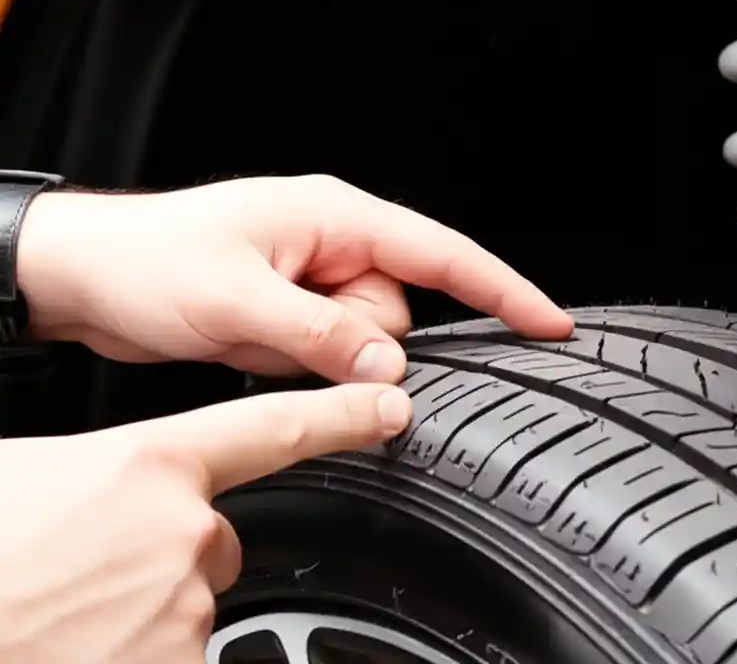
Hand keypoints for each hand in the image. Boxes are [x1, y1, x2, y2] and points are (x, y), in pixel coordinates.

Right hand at [0, 382, 411, 662]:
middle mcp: (181, 534)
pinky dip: (135, 652)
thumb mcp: (31, 474)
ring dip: (143, 613)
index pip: (272, 429)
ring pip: (190, 606)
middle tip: (87, 571)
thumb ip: (101, 479)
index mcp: (147, 466)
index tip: (390, 409)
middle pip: (216, 541)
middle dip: (169, 557)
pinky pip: (174, 656)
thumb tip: (118, 494)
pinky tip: (78, 642)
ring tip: (67, 612)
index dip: (341, 416)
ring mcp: (180, 611)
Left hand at [15, 174, 572, 381]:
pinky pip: (328, 355)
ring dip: (312, 357)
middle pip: (396, 316)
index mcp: (336, 218)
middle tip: (279, 333)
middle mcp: (334, 245)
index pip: (443, 255)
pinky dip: (296, 363)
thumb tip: (391, 366)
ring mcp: (315, 281)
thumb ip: (322, 337)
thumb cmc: (146, 261)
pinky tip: (247, 345)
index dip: (504, 290)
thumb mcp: (237, 302)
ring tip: (250, 335)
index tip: (550, 323)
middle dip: (348, 343)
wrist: (85, 278)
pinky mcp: (295, 314)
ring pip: (363, 344)